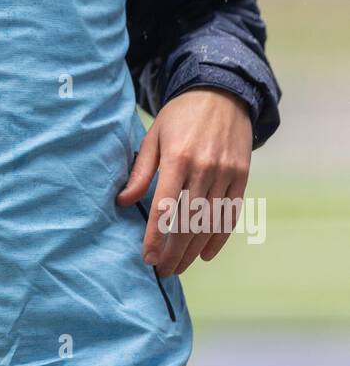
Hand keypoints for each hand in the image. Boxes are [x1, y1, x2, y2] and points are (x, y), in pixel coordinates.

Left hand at [116, 88, 252, 277]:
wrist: (223, 93)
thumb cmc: (180, 116)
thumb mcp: (153, 136)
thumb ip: (141, 171)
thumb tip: (123, 201)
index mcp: (178, 157)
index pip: (165, 207)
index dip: (156, 236)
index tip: (147, 258)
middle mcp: (204, 168)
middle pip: (188, 221)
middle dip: (173, 251)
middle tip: (161, 271)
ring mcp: (226, 174)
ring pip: (209, 222)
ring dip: (193, 250)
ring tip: (178, 267)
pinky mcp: (241, 177)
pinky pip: (230, 213)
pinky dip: (219, 237)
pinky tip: (205, 254)